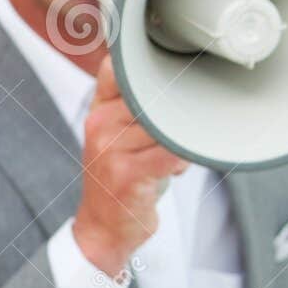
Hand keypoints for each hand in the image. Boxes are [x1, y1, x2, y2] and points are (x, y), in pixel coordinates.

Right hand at [72, 55, 187, 276]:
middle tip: (188, 125)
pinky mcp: (126, 173)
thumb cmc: (123, 177)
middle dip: (177, 115)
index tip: (170, 60)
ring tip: (176, 157)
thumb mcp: (123, 137)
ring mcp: (111, 148)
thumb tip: (181, 79)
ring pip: (166, 127)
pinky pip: (170, 154)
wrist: (103, 227)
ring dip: (181, 143)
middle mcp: (100, 124)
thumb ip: (140, 110)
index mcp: (99, 111)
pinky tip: (179, 169)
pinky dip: (183, 160)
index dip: (141, 60)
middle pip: (154, 99)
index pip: (114, 70)